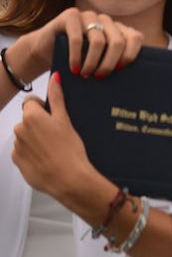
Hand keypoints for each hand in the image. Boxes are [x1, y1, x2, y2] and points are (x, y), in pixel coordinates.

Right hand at [10, 8, 143, 80]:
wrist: (46, 50)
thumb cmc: (78, 60)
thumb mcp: (100, 61)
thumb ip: (116, 64)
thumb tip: (135, 83)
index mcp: (119, 29)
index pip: (135, 38)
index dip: (130, 55)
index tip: (120, 71)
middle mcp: (106, 20)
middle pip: (118, 42)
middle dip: (110, 63)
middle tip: (100, 77)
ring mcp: (89, 15)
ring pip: (98, 41)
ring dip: (92, 62)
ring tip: (85, 75)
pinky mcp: (70, 15)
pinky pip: (77, 39)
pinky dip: (77, 57)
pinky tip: (74, 69)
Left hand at [12, 72, 102, 203]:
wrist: (68, 179)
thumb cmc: (70, 149)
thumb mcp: (66, 119)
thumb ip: (57, 97)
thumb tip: (55, 77)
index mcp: (31, 116)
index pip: (31, 102)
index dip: (43, 108)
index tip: (53, 117)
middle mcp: (20, 129)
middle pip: (28, 120)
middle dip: (39, 125)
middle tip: (57, 135)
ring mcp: (17, 146)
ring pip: (26, 136)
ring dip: (35, 139)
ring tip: (53, 149)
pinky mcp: (17, 161)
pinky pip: (23, 152)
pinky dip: (33, 154)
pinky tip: (46, 158)